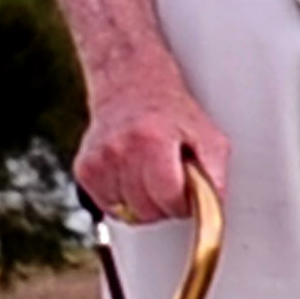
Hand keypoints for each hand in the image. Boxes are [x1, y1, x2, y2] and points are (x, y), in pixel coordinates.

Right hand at [74, 80, 227, 228]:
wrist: (131, 84)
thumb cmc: (170, 112)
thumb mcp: (206, 135)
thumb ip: (214, 173)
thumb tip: (214, 206)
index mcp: (152, 140)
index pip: (170, 198)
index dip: (183, 202)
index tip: (186, 191)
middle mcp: (120, 150)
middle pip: (147, 211)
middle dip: (163, 204)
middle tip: (169, 181)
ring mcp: (99, 161)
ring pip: (127, 213)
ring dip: (143, 204)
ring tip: (150, 176)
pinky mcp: (84, 170)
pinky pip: (109, 207)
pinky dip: (123, 201)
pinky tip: (132, 178)